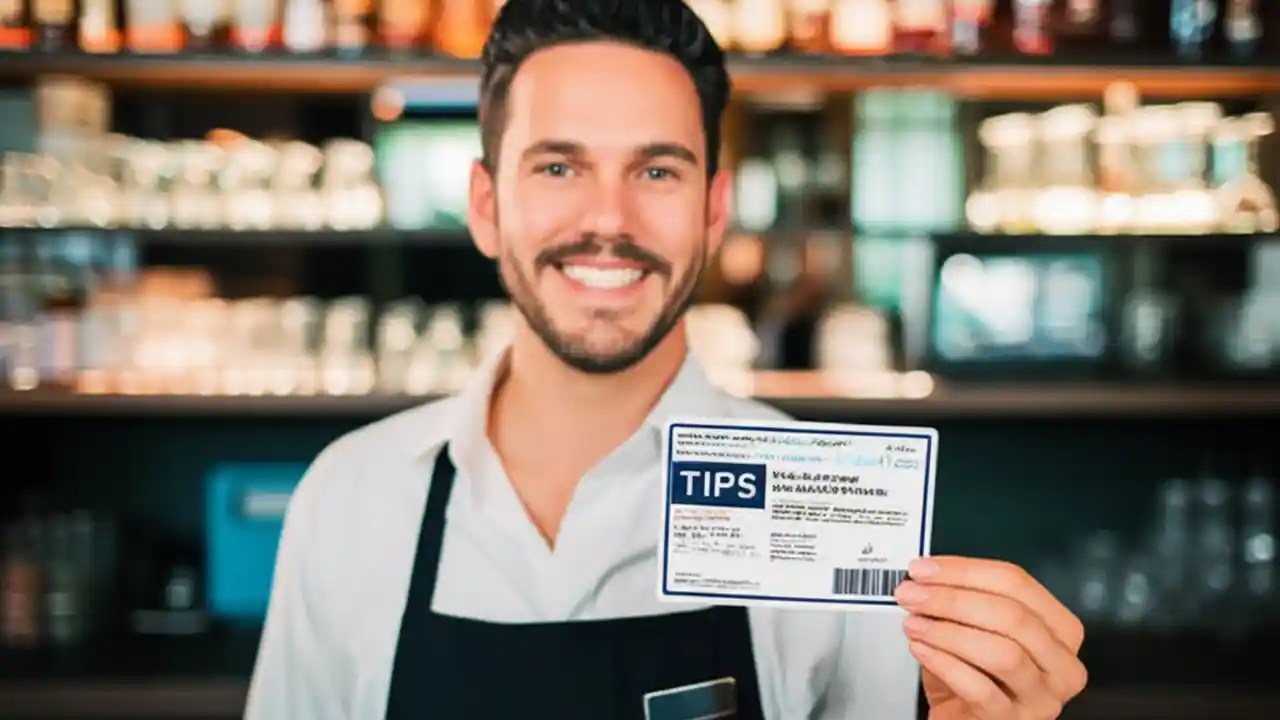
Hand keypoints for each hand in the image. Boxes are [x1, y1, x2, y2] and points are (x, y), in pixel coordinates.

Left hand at [894, 556, 1087, 719]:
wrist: (967, 718)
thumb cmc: (975, 670)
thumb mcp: (977, 627)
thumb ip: (964, 597)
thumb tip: (925, 574)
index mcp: (1061, 628)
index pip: (1018, 584)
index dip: (965, 571)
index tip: (921, 569)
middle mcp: (1062, 665)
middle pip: (1013, 616)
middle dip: (953, 600)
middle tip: (911, 595)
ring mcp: (1041, 698)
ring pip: (1002, 654)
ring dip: (948, 632)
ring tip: (913, 623)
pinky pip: (979, 689)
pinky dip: (945, 663)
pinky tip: (920, 648)